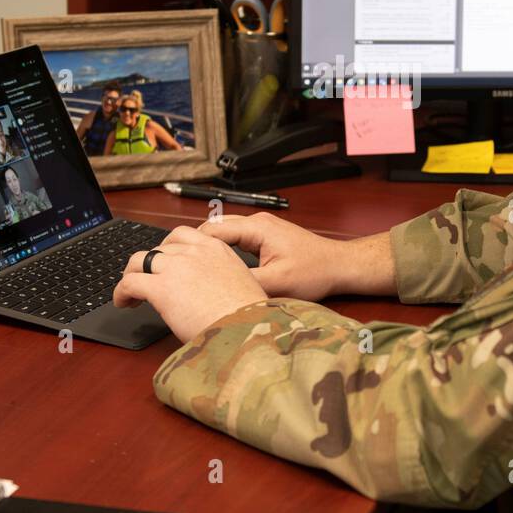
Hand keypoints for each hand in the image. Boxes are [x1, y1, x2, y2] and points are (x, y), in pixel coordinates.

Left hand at [114, 226, 267, 342]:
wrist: (246, 330)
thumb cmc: (249, 318)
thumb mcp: (243, 285)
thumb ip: (223, 279)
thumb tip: (213, 293)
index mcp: (217, 249)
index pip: (184, 236)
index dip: (169, 248)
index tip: (166, 262)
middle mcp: (195, 252)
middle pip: (159, 247)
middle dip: (150, 261)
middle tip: (148, 277)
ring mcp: (175, 267)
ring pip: (139, 259)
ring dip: (131, 273)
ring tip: (130, 290)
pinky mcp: (160, 287)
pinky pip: (130, 282)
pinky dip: (121, 292)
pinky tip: (123, 302)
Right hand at [194, 212, 389, 302]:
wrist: (339, 265)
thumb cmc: (315, 272)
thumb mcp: (278, 283)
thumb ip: (246, 283)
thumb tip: (217, 289)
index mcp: (257, 228)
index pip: (212, 230)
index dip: (190, 246)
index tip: (172, 260)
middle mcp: (256, 223)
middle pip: (214, 229)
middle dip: (194, 246)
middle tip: (176, 266)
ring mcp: (261, 229)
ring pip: (223, 235)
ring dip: (208, 249)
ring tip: (190, 269)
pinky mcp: (265, 238)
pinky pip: (235, 240)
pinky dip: (222, 251)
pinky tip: (215, 269)